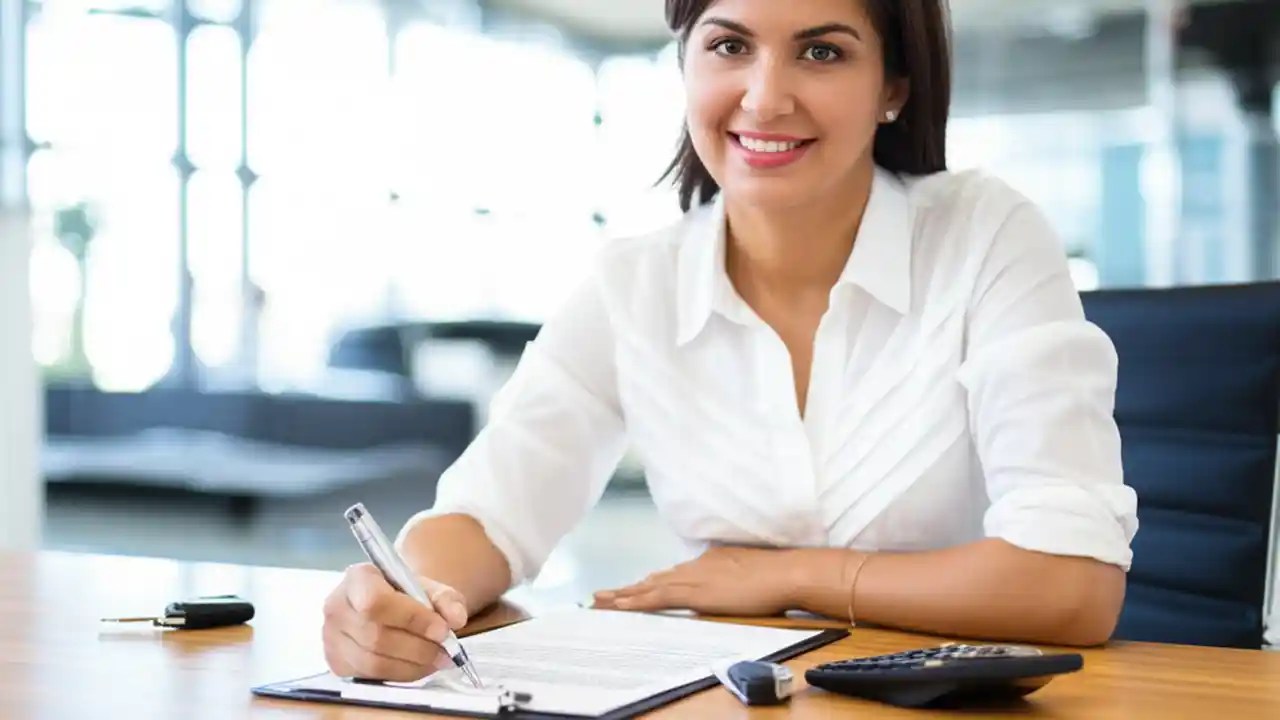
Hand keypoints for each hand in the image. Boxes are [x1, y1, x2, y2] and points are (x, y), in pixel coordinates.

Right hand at [322, 563, 468, 681]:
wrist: (388, 605)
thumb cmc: (406, 595)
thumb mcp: (429, 588)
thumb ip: (446, 599)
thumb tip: (456, 618)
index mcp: (357, 577)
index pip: (376, 601)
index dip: (411, 619)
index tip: (441, 629)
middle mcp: (336, 606)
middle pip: (376, 636)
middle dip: (418, 647)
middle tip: (446, 651)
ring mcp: (332, 638)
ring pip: (373, 662)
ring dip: (412, 665)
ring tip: (437, 660)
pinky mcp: (336, 662)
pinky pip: (370, 676)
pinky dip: (401, 675)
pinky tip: (418, 666)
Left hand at [592, 546, 799, 615]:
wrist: (784, 572)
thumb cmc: (777, 573)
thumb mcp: (751, 571)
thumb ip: (735, 574)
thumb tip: (731, 582)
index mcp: (709, 560)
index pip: (674, 574)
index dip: (652, 582)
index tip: (637, 587)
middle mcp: (696, 565)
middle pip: (655, 578)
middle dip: (630, 587)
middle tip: (604, 594)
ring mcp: (693, 577)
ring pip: (649, 586)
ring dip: (624, 594)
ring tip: (599, 600)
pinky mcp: (694, 592)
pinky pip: (657, 597)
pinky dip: (636, 601)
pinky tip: (620, 605)